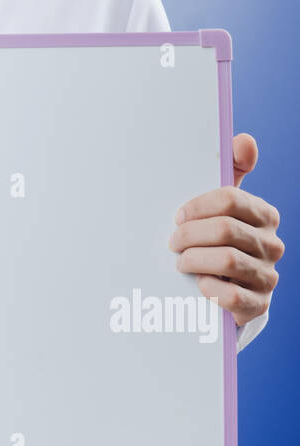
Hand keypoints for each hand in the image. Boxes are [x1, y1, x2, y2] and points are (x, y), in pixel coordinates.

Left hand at [169, 133, 283, 327]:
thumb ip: (231, 170)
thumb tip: (245, 141)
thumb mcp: (223, 205)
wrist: (230, 286)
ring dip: (195, 260)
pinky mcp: (258, 304)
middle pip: (225, 230)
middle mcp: (272, 244)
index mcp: (264, 215)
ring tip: (181, 262)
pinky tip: (200, 284)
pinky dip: (210, 289)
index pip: (231, 199)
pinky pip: (234, 296)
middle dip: (190, 235)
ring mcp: (268, 275)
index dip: (198, 207)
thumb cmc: (221, 238)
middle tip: (173, 242)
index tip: (178, 216)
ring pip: (228, 260)